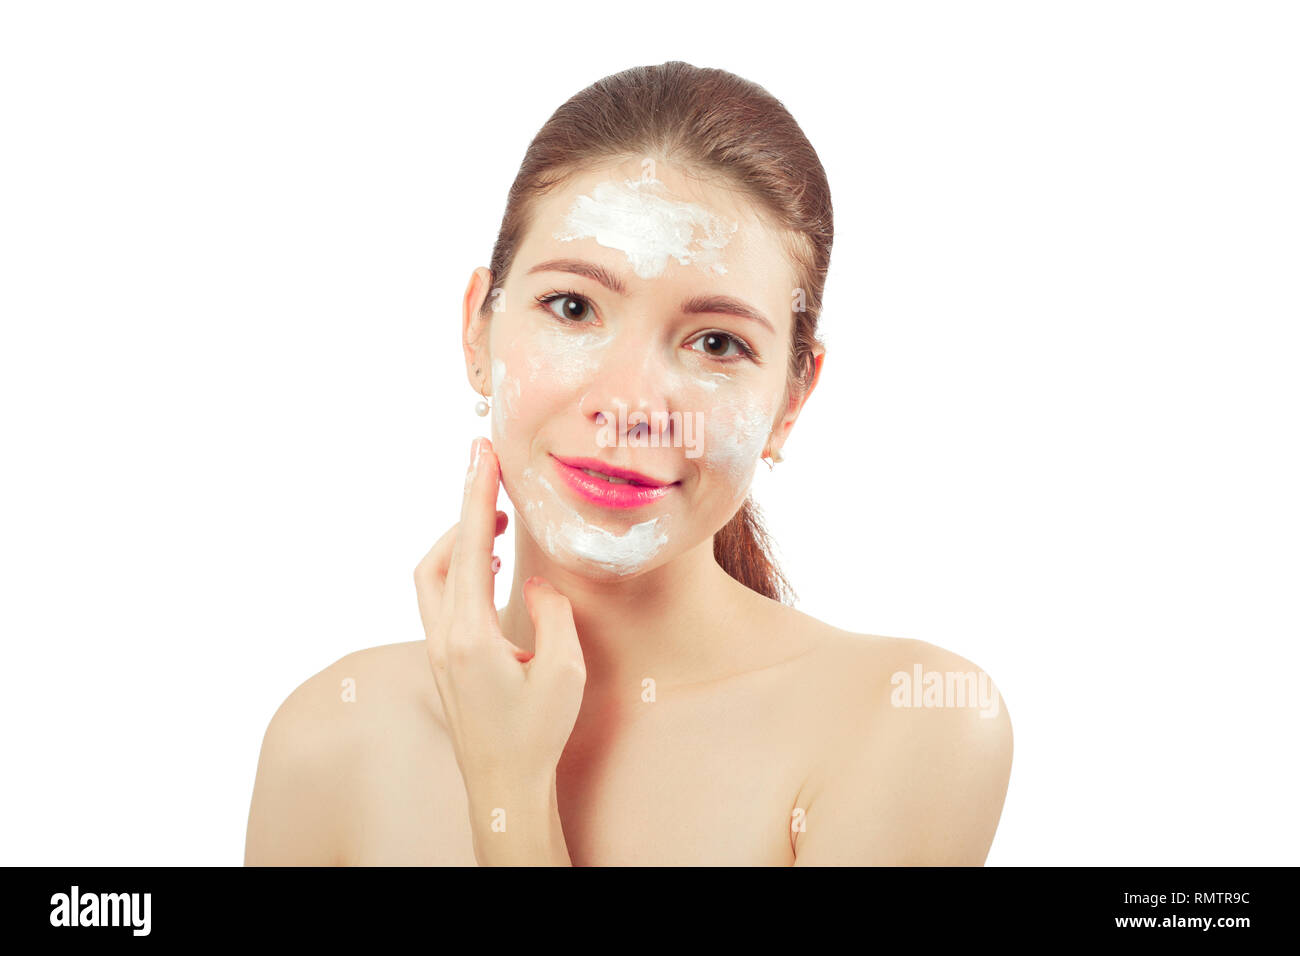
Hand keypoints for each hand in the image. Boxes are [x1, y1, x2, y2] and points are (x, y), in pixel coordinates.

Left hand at [413, 436, 587, 793]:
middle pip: (438, 557)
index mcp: (471, 635)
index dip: (476, 495)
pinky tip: (486, 568)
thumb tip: (537, 581)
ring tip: (496, 521)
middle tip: (488, 477)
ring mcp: (438, 650)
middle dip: (463, 512)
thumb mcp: (563, 671)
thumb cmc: (536, 733)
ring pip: (433, 578)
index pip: (471, 548)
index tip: (481, 453)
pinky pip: (440, 599)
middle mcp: (444, 638)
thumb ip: (552, 614)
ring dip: (460, 543)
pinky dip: (460, 569)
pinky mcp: (443, 660)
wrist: (504, 784)